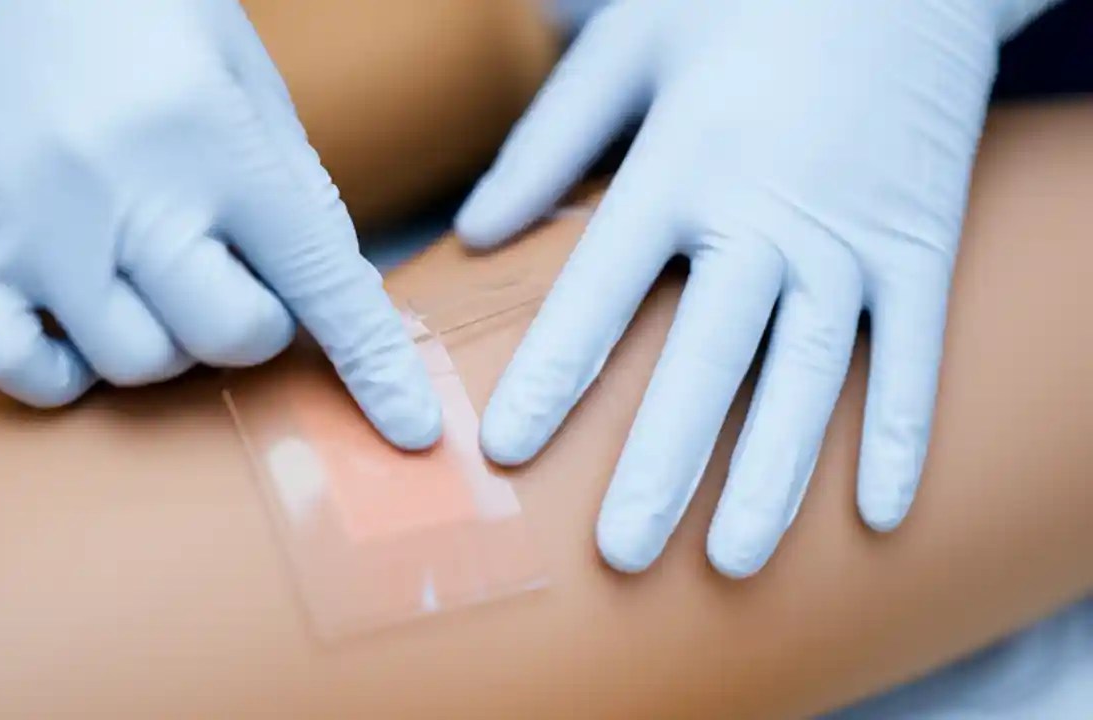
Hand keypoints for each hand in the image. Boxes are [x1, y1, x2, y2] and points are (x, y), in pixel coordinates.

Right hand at [0, 0, 439, 448]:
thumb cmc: (147, 14)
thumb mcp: (249, 84)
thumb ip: (295, 192)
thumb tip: (333, 298)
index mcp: (222, 145)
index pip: (323, 284)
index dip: (377, 367)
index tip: (411, 431)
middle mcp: (133, 194)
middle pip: (230, 339)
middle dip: (254, 325)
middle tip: (229, 271)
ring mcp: (40, 227)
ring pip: (136, 365)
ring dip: (167, 340)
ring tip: (150, 273)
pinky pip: (20, 371)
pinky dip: (65, 373)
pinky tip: (84, 317)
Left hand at [457, 0, 1030, 575]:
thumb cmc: (743, 2)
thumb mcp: (630, 44)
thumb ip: (548, 142)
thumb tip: (473, 233)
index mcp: (680, 165)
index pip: (603, 292)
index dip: (555, 377)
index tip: (508, 453)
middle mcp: (765, 214)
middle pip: (708, 359)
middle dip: (662, 463)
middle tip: (620, 554)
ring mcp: (850, 236)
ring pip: (809, 376)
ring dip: (774, 476)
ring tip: (733, 563)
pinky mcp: (918, 245)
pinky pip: (914, 354)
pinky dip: (901, 436)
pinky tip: (879, 516)